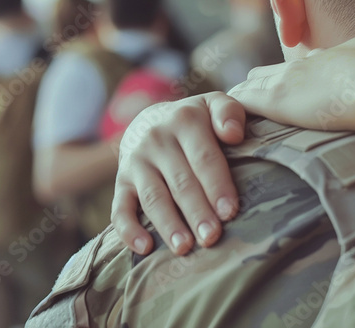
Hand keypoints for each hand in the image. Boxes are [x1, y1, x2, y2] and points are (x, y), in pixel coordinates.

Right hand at [111, 92, 245, 255]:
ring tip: (184, 248)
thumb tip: (234, 134)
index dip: (217, 185)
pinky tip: (144, 248)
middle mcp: (156, 140)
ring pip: (153, 197)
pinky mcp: (121, 182)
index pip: (203, 157)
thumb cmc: (195, 121)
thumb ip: (229, 112)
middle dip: (196, 211)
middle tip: (211, 237)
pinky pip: (120, 208)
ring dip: (168, 224)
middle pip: (180, 181)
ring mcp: (136, 162)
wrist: (150, 121)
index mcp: (184, 120)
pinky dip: (128, 230)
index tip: (230, 211)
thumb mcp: (213, 105)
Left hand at [229, 14, 354, 132]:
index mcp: (328, 57)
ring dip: (243, 99)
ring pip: (250, 86)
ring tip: (228, 115)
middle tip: (247, 103)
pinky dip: (232, 111)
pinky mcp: (278, 102)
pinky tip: (223, 122)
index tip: (285, 89)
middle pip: (266, 74)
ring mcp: (288, 82)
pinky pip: (241, 102)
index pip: (297, 67)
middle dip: (258, 87)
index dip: (289, 78)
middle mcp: (303, 67)